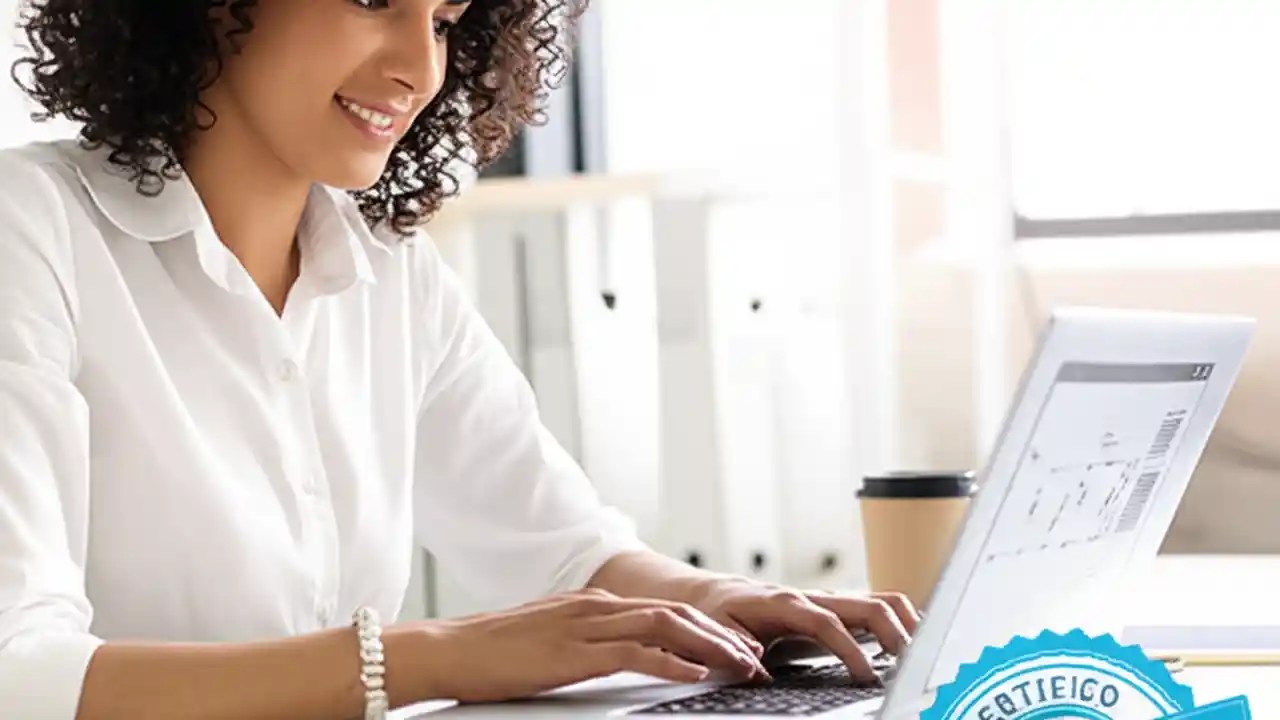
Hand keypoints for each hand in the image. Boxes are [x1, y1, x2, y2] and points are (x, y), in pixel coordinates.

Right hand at [394, 588, 771, 703]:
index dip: (707, 628)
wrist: (449, 648)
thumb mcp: (551, 641)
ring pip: (665, 628)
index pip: (664, 610)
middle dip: (722, 636)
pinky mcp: (573, 652)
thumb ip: (588, 643)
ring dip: (710, 647)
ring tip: (741, 665)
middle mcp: (596, 608)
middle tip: (756, 659)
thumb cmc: (493, 652)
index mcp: (593, 605)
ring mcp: (586, 626)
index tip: (738, 647)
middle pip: (676, 614)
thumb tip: (622, 657)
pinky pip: (634, 654)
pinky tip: (695, 674)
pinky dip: (671, 662)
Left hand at [688, 578, 919, 683]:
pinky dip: (898, 622)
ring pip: (879, 601)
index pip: (830, 624)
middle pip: (868, 605)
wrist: (717, 595)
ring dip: (904, 624)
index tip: (868, 678)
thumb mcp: (717, 632)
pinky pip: (874, 608)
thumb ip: (734, 648)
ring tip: (921, 655)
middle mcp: (813, 598)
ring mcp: (827, 601)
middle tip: (909, 667)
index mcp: (786, 604)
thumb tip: (755, 663)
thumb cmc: (719, 614)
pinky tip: (911, 644)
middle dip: (895, 633)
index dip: (851, 651)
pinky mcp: (834, 608)